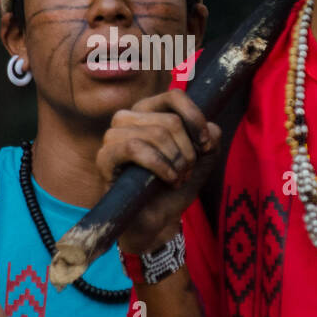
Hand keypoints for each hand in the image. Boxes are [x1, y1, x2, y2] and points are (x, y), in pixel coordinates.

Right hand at [96, 90, 221, 253]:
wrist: (156, 219)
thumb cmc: (174, 185)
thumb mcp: (202, 160)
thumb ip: (211, 139)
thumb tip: (211, 129)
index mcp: (148, 111)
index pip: (174, 96)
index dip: (196, 119)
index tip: (206, 145)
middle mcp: (128, 118)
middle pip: (171, 121)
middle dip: (187, 151)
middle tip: (186, 172)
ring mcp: (113, 136)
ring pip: (155, 133)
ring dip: (175, 161)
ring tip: (177, 178)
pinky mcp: (104, 157)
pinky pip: (134, 147)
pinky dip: (159, 164)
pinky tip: (168, 180)